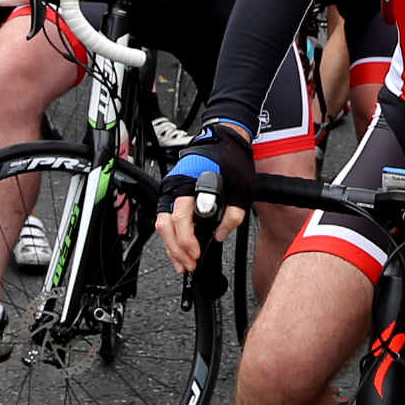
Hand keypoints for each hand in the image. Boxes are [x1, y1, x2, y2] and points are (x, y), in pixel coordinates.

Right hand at [153, 121, 258, 271]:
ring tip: (184, 264)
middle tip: (190, 264)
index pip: (181, 218)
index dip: (187, 240)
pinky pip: (167, 221)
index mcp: (189, 183)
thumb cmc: (230, 160)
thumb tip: (220, 235)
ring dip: (172, 247)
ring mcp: (171, 190)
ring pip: (162, 225)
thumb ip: (233, 214)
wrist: (224, 141)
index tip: (197, 254)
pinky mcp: (173, 195)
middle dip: (177, 249)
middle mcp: (175, 186)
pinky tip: (180, 252)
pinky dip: (172, 239)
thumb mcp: (241, 188)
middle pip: (166, 225)